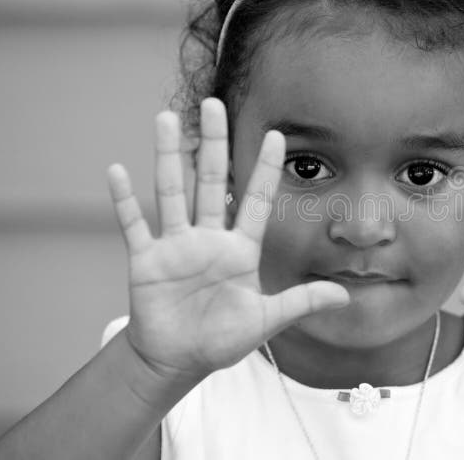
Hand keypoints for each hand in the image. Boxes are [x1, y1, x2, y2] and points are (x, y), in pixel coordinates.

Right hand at [106, 98, 349, 379]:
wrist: (178, 361)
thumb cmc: (222, 338)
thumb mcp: (267, 320)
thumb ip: (301, 302)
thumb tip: (346, 296)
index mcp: (240, 250)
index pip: (257, 200)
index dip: (267, 169)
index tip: (277, 135)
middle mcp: (208, 238)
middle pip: (211, 182)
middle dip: (215, 144)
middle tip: (215, 104)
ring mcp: (176, 246)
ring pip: (172, 192)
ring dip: (169, 156)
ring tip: (167, 119)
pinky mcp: (146, 260)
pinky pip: (134, 226)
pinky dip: (124, 202)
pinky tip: (117, 171)